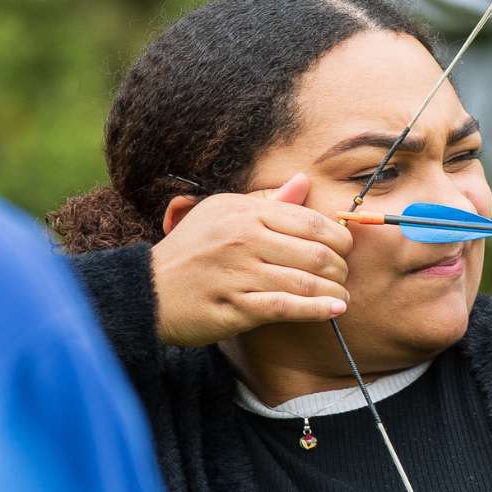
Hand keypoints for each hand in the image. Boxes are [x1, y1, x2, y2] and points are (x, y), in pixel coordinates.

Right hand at [149, 173, 353, 346]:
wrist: (148, 289)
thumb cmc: (192, 250)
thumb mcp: (223, 213)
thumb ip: (268, 202)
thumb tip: (304, 181)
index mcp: (245, 214)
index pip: (311, 222)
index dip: (338, 239)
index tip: (343, 250)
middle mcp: (243, 240)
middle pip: (316, 254)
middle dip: (339, 268)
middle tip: (342, 276)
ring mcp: (238, 274)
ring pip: (306, 282)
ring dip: (333, 291)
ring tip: (341, 296)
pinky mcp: (234, 306)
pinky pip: (286, 307)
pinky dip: (317, 310)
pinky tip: (334, 311)